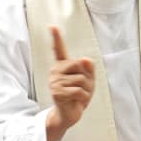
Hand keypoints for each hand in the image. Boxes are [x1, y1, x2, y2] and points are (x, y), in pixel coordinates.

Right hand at [45, 26, 94, 140]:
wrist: (70, 115)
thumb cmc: (79, 96)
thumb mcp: (88, 80)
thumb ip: (89, 69)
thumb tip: (85, 59)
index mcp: (63, 66)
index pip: (59, 49)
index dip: (56, 37)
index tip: (52, 26)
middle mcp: (56, 71)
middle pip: (79, 65)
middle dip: (87, 78)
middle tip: (82, 88)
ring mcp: (54, 81)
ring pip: (81, 80)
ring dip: (86, 90)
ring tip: (79, 96)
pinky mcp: (57, 92)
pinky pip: (79, 91)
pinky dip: (83, 98)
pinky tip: (77, 102)